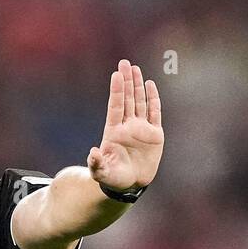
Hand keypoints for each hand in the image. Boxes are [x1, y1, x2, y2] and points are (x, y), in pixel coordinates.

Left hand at [87, 59, 163, 191]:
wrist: (129, 185)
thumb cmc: (112, 178)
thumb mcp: (102, 172)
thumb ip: (96, 163)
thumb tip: (92, 152)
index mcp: (114, 132)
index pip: (116, 106)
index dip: (117, 91)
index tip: (116, 75)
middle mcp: (127, 126)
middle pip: (127, 99)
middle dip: (126, 81)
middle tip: (125, 63)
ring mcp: (141, 129)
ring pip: (140, 102)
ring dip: (138, 86)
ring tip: (135, 69)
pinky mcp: (154, 134)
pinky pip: (155, 113)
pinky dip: (153, 99)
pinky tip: (150, 85)